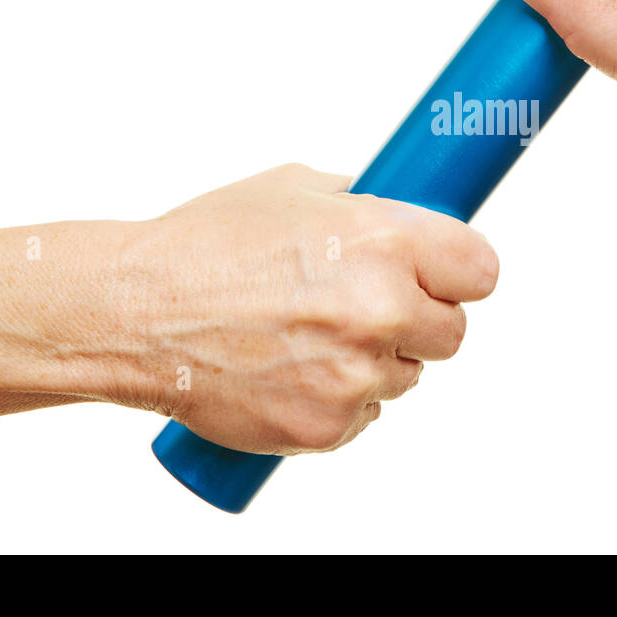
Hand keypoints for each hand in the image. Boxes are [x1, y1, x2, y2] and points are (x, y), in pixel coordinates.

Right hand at [114, 164, 498, 453]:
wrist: (135, 313)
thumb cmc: (208, 243)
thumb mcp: (293, 190)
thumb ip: (362, 204)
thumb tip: (410, 209)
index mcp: (385, 240)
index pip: (481, 270)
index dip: (460, 273)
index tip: (444, 275)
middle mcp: (382, 309)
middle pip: (452, 332)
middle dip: (418, 320)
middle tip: (368, 307)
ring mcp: (355, 375)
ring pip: (407, 376)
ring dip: (376, 362)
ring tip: (310, 336)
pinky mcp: (327, 426)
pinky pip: (365, 417)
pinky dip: (339, 402)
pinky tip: (291, 372)